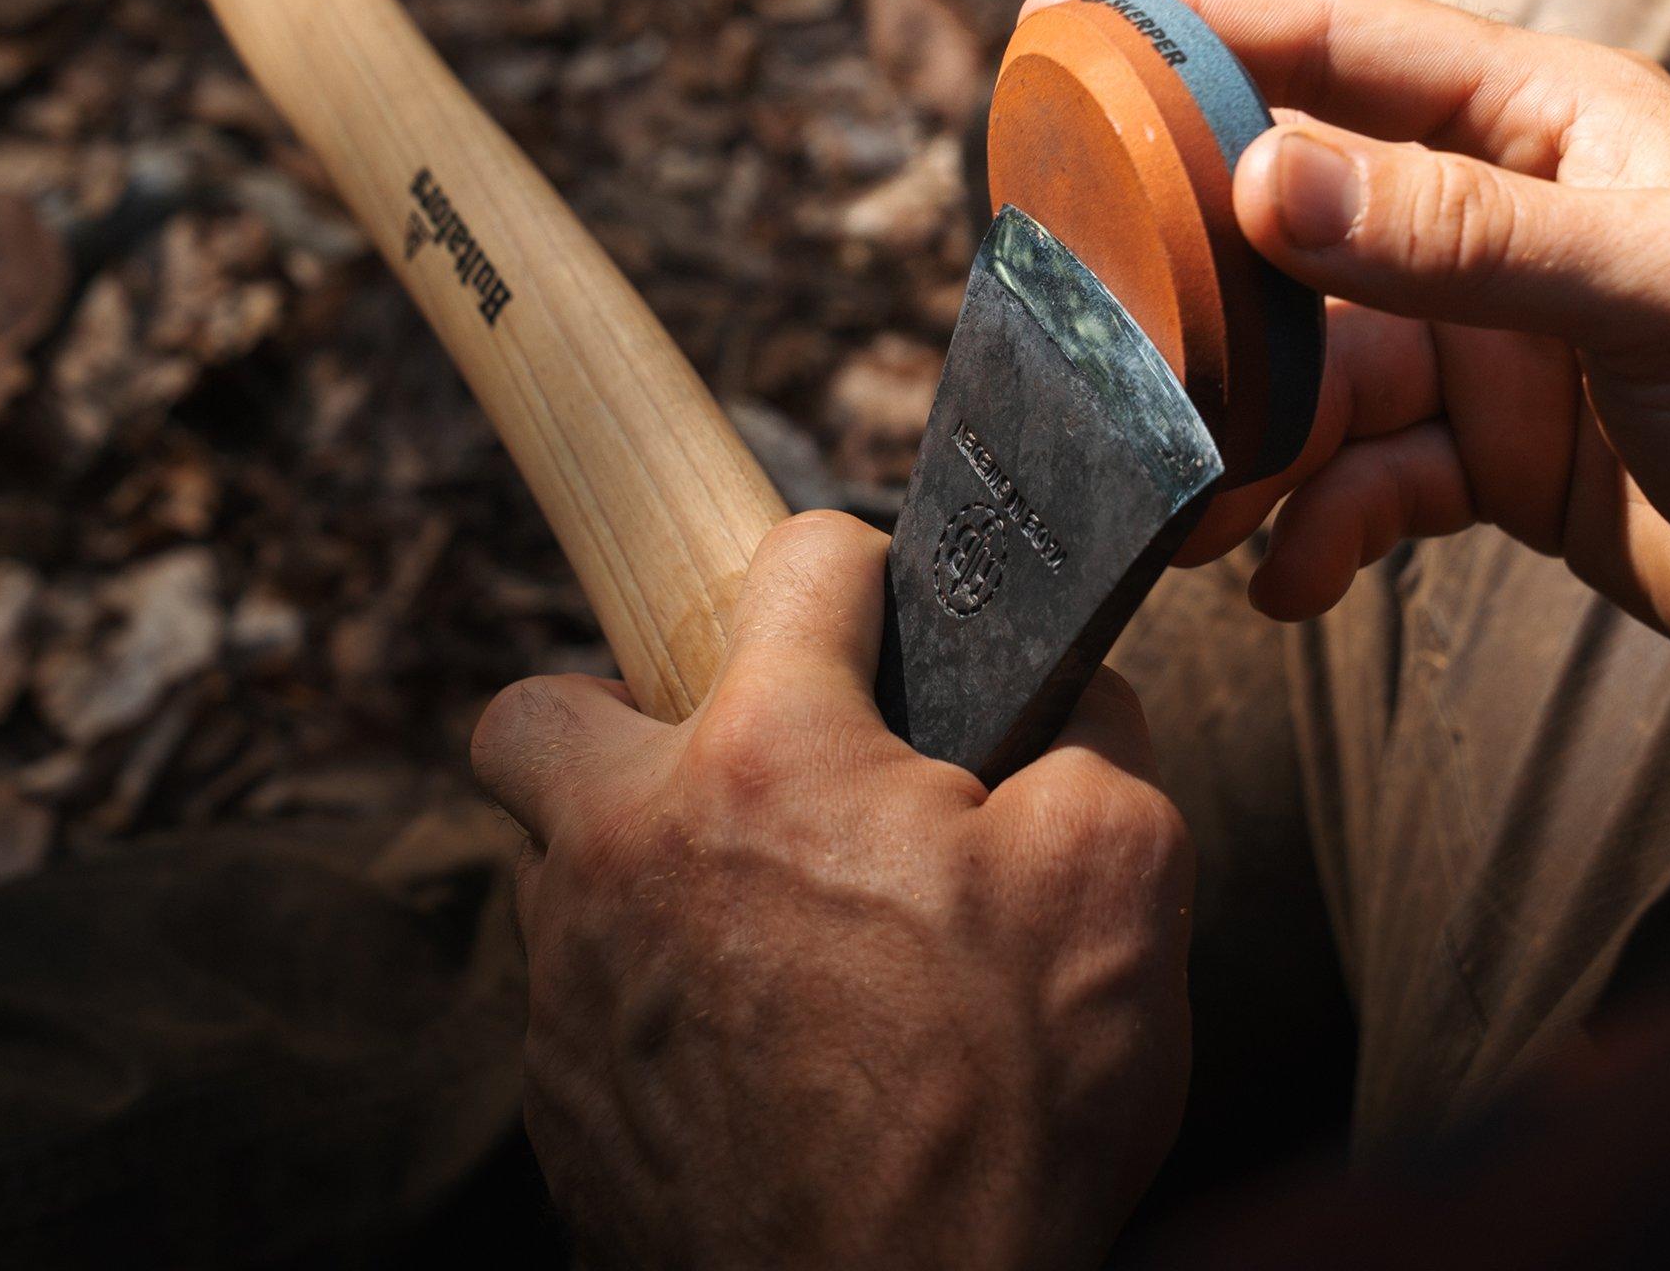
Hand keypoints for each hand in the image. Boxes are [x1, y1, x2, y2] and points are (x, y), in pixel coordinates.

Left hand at [469, 513, 1192, 1270]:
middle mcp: (626, 849)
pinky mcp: (561, 1105)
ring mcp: (572, 986)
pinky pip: (588, 1000)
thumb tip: (1065, 691)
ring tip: (789, 945)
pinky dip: (661, 1001)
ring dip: (658, 872)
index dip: (870, 577)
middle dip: (633, 717)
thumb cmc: (1003, 1113)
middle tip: (752, 785)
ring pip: (567, 865)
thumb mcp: (1122, 877)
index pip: (795, 558)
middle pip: (548, 708)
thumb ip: (1092, 733)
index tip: (897, 633)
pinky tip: (768, 1058)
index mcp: (765, 761)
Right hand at [1028, 0, 1669, 734]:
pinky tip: (1290, 579)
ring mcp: (1497, 336)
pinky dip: (1318, 524)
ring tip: (1193, 509)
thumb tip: (1262, 176)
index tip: (1057, 24)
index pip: (1341, 35)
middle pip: (1296, 211)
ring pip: (1315, 362)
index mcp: (1553, 116)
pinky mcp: (1498, 453)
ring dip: (1248, 436)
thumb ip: (1462, 235)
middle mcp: (1509, 209)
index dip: (1195, 20)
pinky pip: (1363, 474)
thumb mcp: (1658, 294)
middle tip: (1092, 330)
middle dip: (1194, 278)